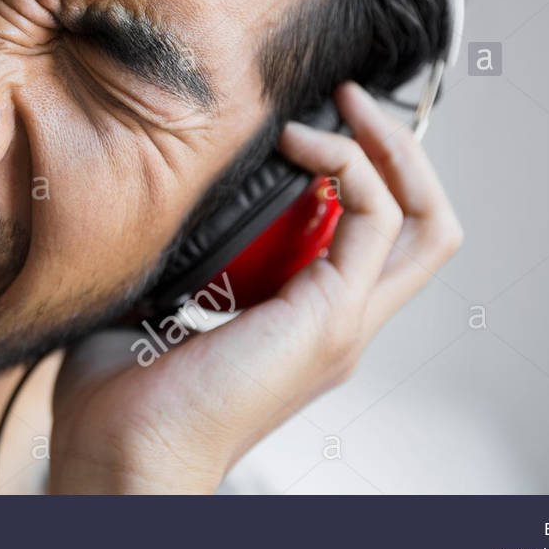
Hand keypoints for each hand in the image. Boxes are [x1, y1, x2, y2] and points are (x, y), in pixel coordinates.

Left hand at [47, 81, 463, 492]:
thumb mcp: (155, 298)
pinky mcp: (330, 316)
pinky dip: (351, 165)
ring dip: (388, 147)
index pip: (372, 237)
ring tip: (342, 105)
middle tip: (353, 98)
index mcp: (303, 320)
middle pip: (424, 226)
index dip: (362, 170)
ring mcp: (342, 322)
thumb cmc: (123, 394)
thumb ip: (175, 250)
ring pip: (425, 222)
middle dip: (399, 148)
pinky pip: (376, 218)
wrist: (123, 450)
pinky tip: (301, 144)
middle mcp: (336, 321)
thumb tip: (156, 194)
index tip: (310, 119)